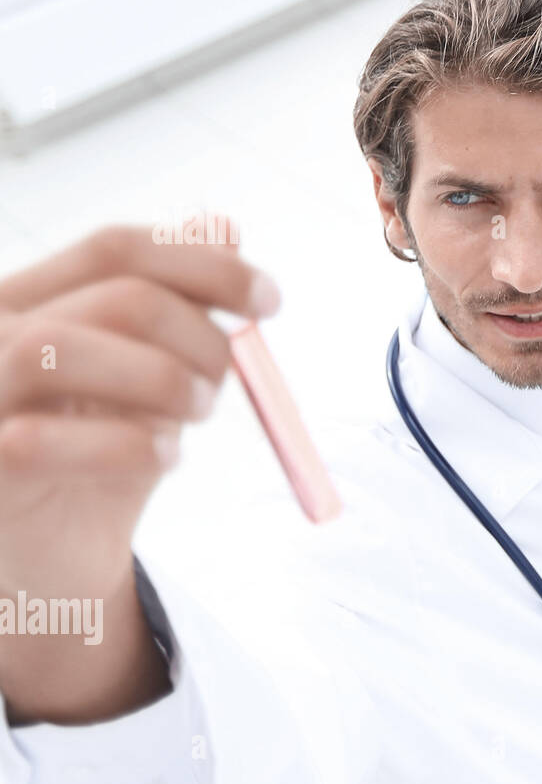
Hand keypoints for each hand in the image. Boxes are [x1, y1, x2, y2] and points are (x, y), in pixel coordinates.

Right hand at [0, 220, 279, 724]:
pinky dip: (126, 445)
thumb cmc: (104, 453)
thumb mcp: (152, 369)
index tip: (271, 301)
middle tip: (226, 382)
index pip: (115, 249)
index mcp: (29, 296)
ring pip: (62, 348)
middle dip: (200, 336)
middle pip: (114, 297)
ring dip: (162, 381)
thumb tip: (225, 226)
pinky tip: (163, 456)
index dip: (204, 265)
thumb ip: (179, 302)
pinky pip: (41, 441)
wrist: (60, 557)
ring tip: (196, 415)